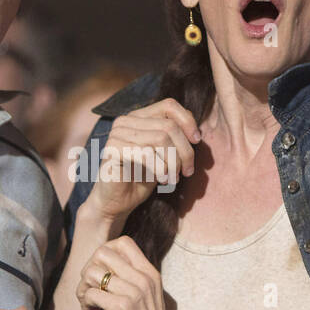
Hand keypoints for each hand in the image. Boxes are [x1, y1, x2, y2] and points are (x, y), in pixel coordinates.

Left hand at [76, 236, 178, 309]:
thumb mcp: (146, 297)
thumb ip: (131, 278)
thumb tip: (102, 265)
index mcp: (149, 273)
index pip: (122, 242)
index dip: (104, 254)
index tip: (103, 275)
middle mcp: (142, 278)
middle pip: (102, 252)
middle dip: (89, 270)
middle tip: (92, 290)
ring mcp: (133, 292)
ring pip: (91, 272)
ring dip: (84, 289)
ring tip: (91, 304)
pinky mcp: (121, 308)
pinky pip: (90, 293)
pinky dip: (86, 304)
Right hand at [83, 98, 199, 223]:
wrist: (117, 203)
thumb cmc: (141, 179)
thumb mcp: (163, 155)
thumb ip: (175, 138)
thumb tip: (196, 130)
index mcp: (138, 117)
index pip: (169, 106)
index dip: (188, 122)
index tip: (197, 142)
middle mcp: (126, 121)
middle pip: (169, 126)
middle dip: (185, 151)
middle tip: (188, 171)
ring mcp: (117, 133)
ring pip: (161, 138)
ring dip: (174, 162)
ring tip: (174, 178)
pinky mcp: (113, 149)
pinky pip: (146, 153)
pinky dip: (161, 168)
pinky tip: (163, 180)